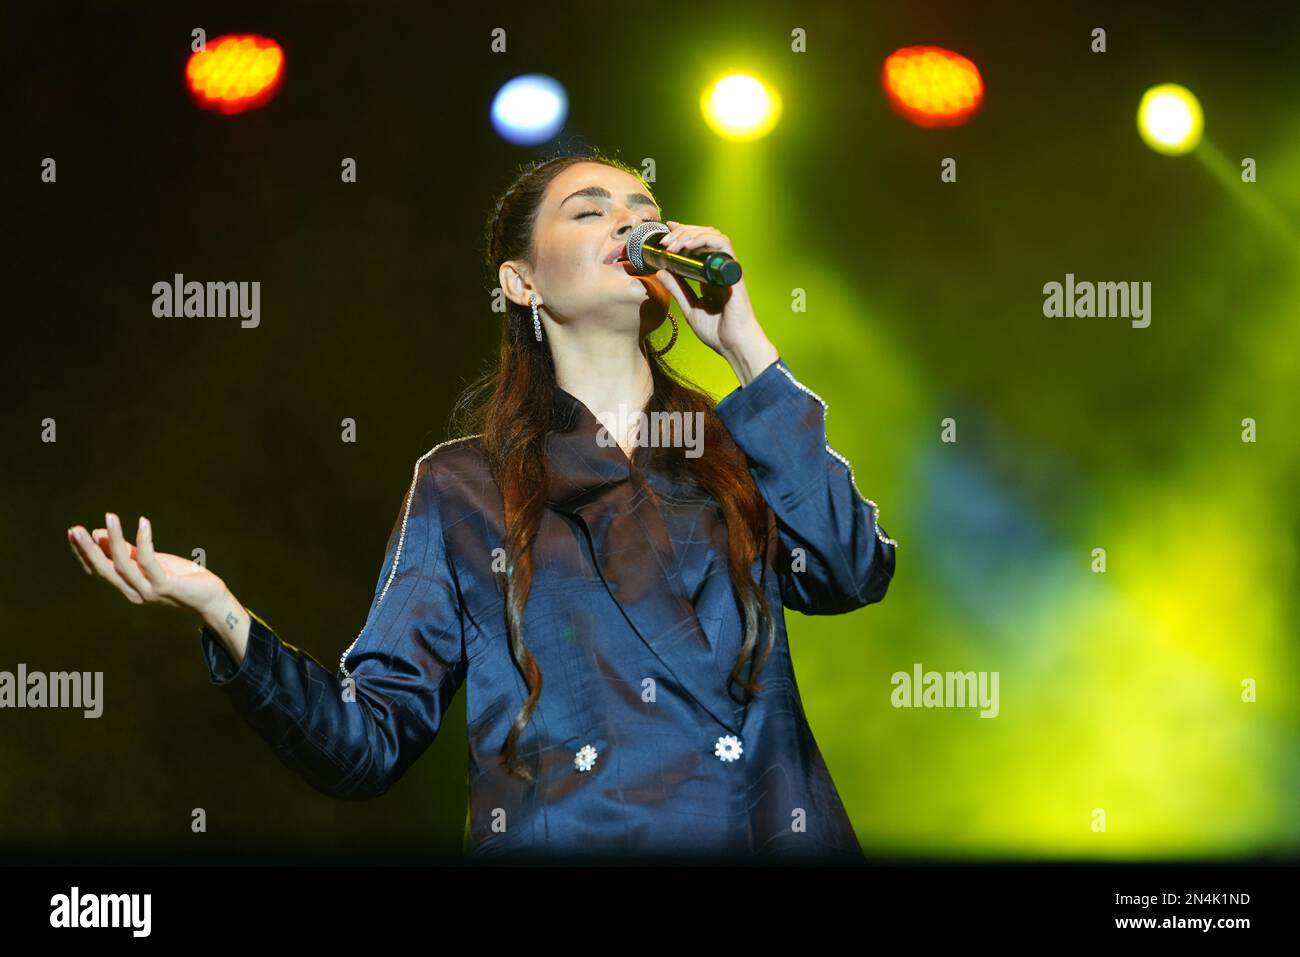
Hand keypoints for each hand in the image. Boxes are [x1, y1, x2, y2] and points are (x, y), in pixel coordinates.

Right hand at [67, 512, 226, 617]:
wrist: (210, 599)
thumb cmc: (182, 579)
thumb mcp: (152, 562)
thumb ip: (129, 552)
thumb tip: (101, 534)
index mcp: (128, 587)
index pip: (98, 570)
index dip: (83, 553)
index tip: (72, 533)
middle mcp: (133, 592)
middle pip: (104, 570)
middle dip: (87, 549)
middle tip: (74, 528)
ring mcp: (148, 591)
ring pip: (123, 565)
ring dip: (114, 539)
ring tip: (110, 516)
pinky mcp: (165, 586)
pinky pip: (149, 562)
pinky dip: (144, 541)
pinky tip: (143, 523)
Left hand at [652, 220, 760, 355]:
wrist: (732, 344)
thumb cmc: (716, 331)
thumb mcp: (689, 307)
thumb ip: (677, 288)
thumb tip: (660, 271)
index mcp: (709, 274)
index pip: (698, 244)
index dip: (683, 232)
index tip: (666, 231)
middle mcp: (719, 268)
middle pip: (703, 235)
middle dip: (682, 232)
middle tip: (664, 241)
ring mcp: (727, 268)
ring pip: (712, 235)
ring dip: (690, 234)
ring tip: (673, 244)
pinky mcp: (733, 271)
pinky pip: (723, 245)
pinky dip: (704, 240)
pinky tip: (688, 245)